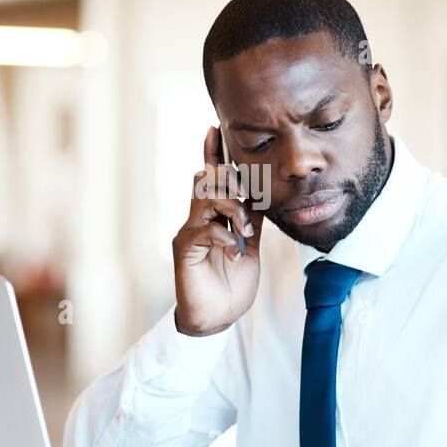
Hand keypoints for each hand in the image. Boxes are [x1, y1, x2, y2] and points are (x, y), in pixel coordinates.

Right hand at [172, 126, 264, 335]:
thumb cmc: (231, 284)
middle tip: (246, 197)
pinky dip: (225, 237)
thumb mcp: (251, 246)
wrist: (217, 318)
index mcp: (215, 215)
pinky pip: (204, 228)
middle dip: (228, 180)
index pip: (212, 177)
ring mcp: (190, 232)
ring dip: (231, 208)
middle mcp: (198, 218)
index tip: (215, 128)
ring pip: (204, 198)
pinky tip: (235, 253)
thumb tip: (261, 195)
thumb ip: (252, 220)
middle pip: (205, 179)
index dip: (213, 152)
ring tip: (246, 232)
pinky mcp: (185, 249)